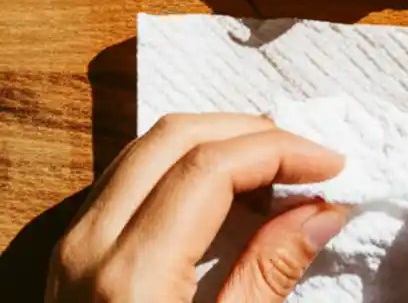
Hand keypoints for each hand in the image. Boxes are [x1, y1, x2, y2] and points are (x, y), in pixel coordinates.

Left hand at [46, 113, 346, 302]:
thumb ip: (269, 274)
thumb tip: (322, 213)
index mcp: (131, 276)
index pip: (210, 167)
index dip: (281, 151)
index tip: (333, 166)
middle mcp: (89, 246)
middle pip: (174, 137)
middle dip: (251, 132)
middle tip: (309, 158)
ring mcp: (73, 247)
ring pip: (147, 149)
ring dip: (218, 144)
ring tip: (279, 173)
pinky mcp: (74, 256)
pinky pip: (130, 179)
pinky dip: (187, 167)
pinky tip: (232, 196)